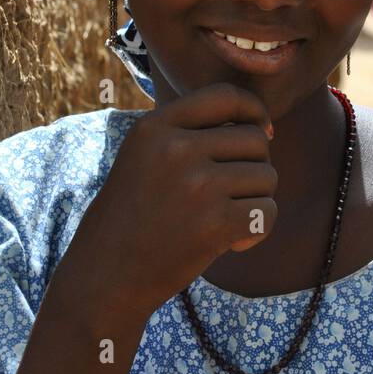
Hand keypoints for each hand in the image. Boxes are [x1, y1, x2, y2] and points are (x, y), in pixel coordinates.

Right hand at [62, 83, 277, 317]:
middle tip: (234, 194)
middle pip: (255, 140)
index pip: (225, 95)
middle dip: (256, 167)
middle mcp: (176, 148)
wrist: (105, 278)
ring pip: (267, 177)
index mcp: (155, 126)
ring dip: (257, 201)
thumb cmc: (131, 218)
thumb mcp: (142, 157)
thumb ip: (186, 134)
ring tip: (227, 219)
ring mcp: (197, 184)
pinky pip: (267, 212)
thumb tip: (259, 126)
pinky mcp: (214, 222)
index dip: (254, 110)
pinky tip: (233, 241)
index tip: (263, 132)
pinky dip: (258, 230)